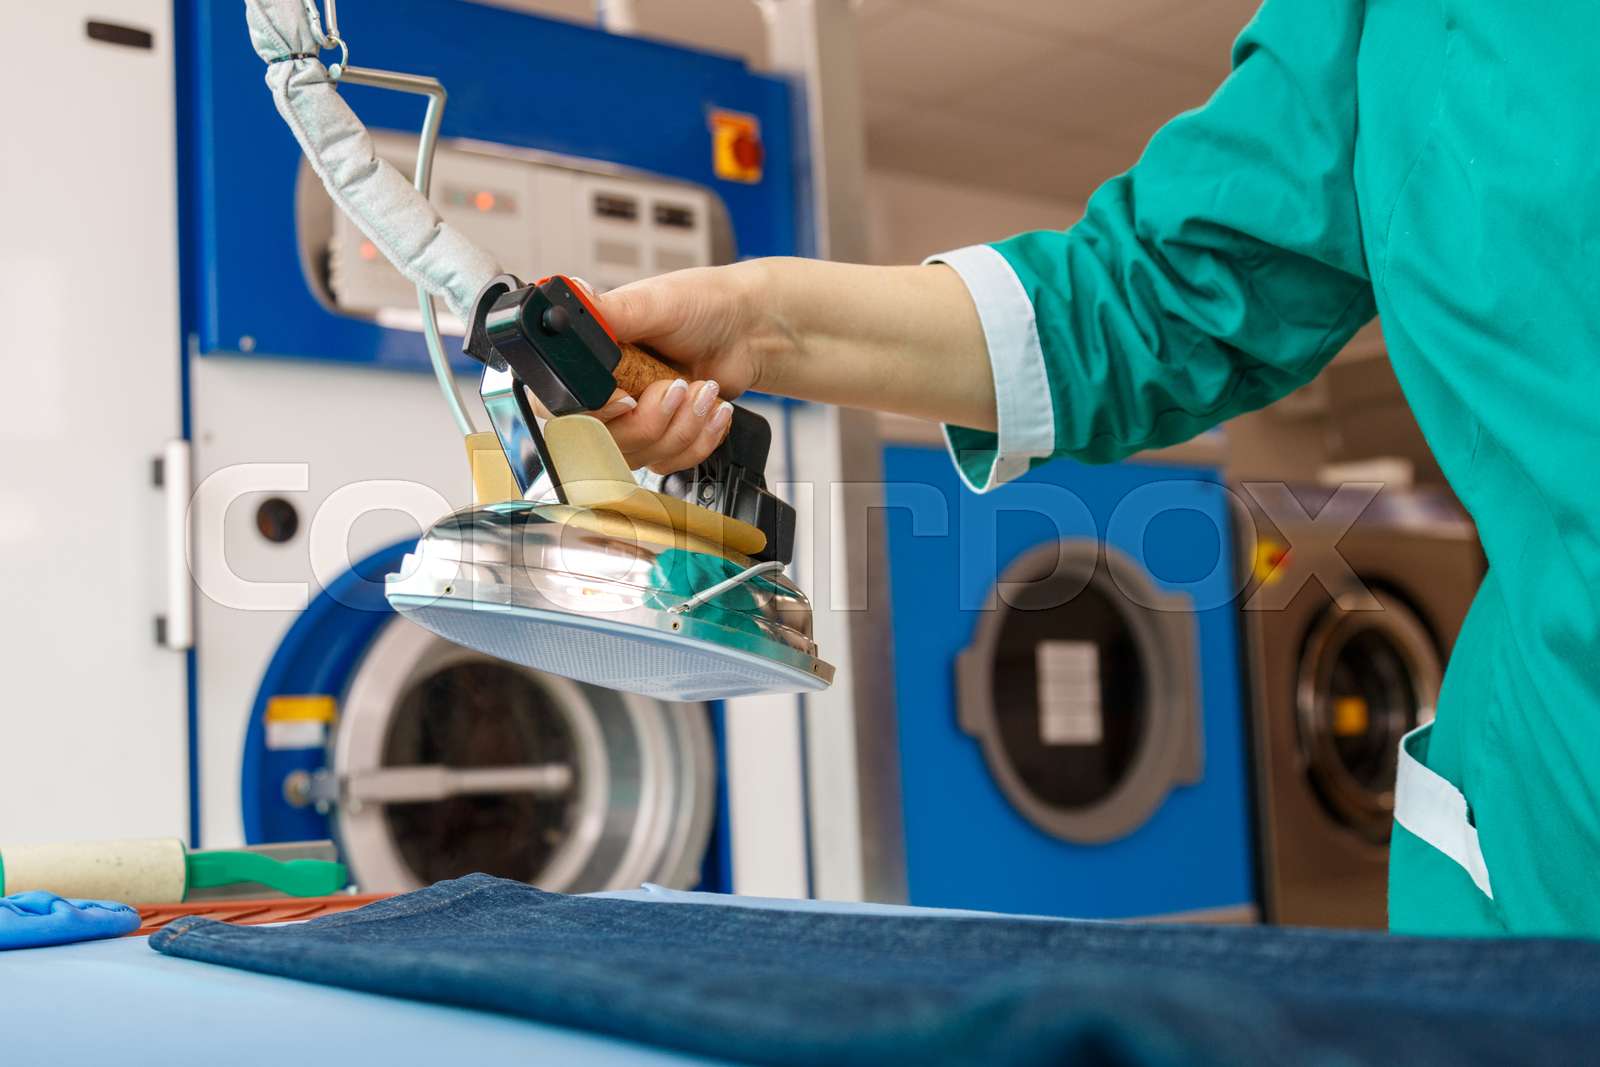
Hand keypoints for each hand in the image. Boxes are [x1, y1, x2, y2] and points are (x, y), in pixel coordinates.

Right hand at [587, 262, 777, 473]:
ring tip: (703, 390)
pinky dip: (698, 438)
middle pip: (601, 440)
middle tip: (677, 386)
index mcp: (591, 357)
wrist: (749, 329)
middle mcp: (605, 392)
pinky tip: (712, 408)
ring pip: (639, 455)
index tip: (626, 399)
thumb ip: (611, 310)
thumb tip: (573, 296)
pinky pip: (670, 462)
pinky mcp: (663, 439)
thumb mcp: (654, 302)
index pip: (561, 405)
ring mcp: (634, 420)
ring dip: (681, 426)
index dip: (592, 412)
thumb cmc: (704, 305)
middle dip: (649, 420)